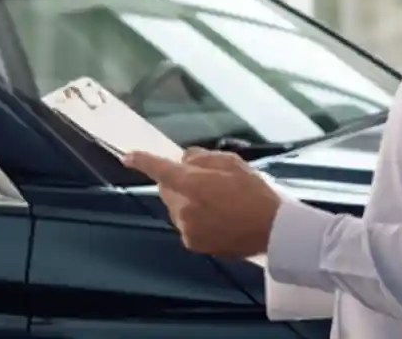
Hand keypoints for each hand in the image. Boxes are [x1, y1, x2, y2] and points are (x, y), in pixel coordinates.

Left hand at [124, 147, 282, 257]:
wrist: (272, 230)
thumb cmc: (255, 192)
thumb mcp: (233, 163)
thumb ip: (203, 158)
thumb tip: (185, 160)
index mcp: (193, 184)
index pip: (161, 170)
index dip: (143, 162)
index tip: (129, 158)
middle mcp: (184, 208)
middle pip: (167, 189)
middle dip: (178, 183)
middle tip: (206, 182)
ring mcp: (186, 228)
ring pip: (176, 207)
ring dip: (187, 202)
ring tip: (218, 203)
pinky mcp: (192, 243)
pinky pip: (185, 224)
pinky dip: (195, 219)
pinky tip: (218, 218)